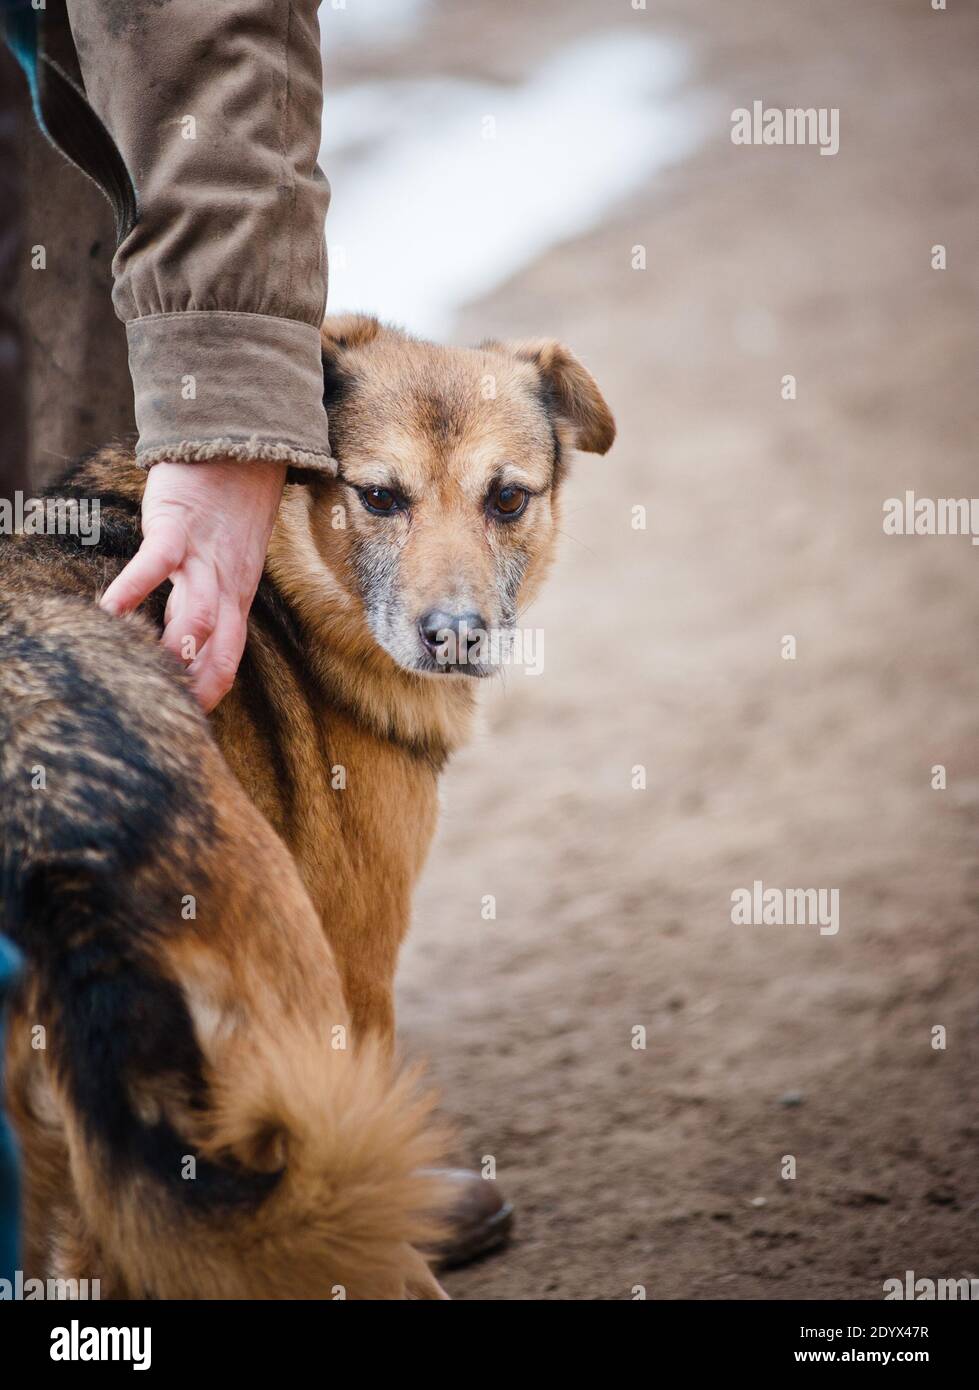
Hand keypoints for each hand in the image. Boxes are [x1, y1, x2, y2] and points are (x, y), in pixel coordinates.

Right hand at [100, 458, 286, 710]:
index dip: (211, 692)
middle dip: (194, 687)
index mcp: (237, 598)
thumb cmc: (229, 508)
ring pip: (195, 617)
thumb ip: (211, 597)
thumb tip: (188, 635)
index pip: (229, 660)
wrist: (239, 447)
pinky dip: (132, 589)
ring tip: (138, 673)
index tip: (190, 720)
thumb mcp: (231, 561)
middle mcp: (227, 586)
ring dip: (169, 650)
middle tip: (166, 715)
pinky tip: (107, 611)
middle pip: (217, 650)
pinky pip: (156, 564)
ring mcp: (203, 558)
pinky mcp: (177, 527)